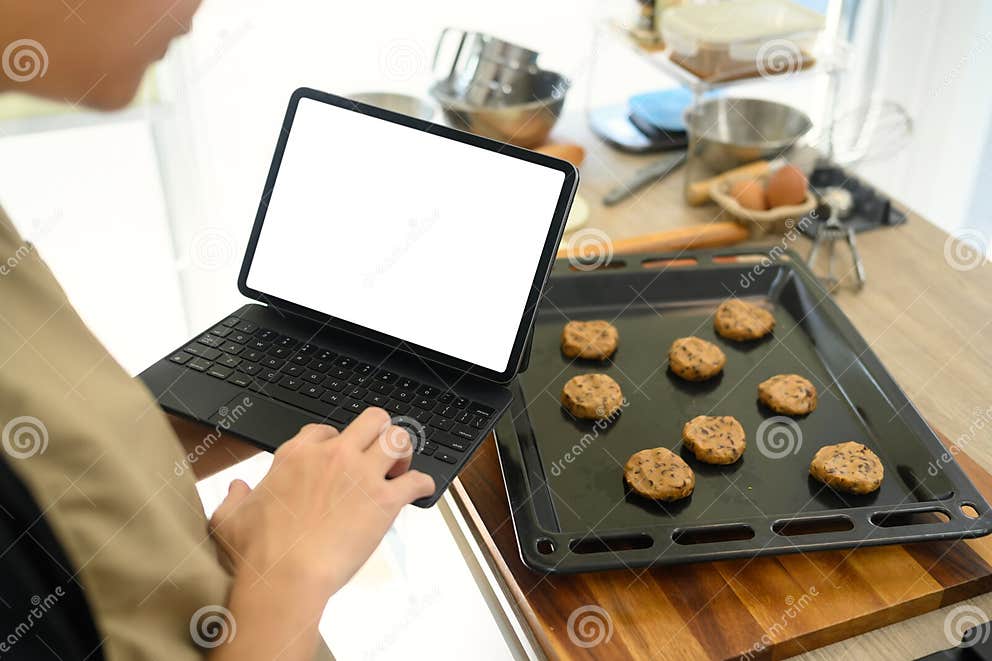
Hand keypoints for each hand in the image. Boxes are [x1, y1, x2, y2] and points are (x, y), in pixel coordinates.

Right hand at [208, 408, 434, 598]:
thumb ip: (233, 498)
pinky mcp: (384, 500)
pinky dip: (423, 484)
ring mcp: (362, 475)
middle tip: (378, 457)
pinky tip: (420, 491)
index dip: (336, 443)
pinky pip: (417, 480)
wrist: (286, 578)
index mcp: (298, 455)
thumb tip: (236, 488)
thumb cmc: (258, 552)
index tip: (339, 459)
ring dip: (403, 452)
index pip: (325, 430)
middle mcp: (333, 456)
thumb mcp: (229, 518)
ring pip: (398, 438)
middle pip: (371, 419)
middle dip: (378, 433)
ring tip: (399, 470)